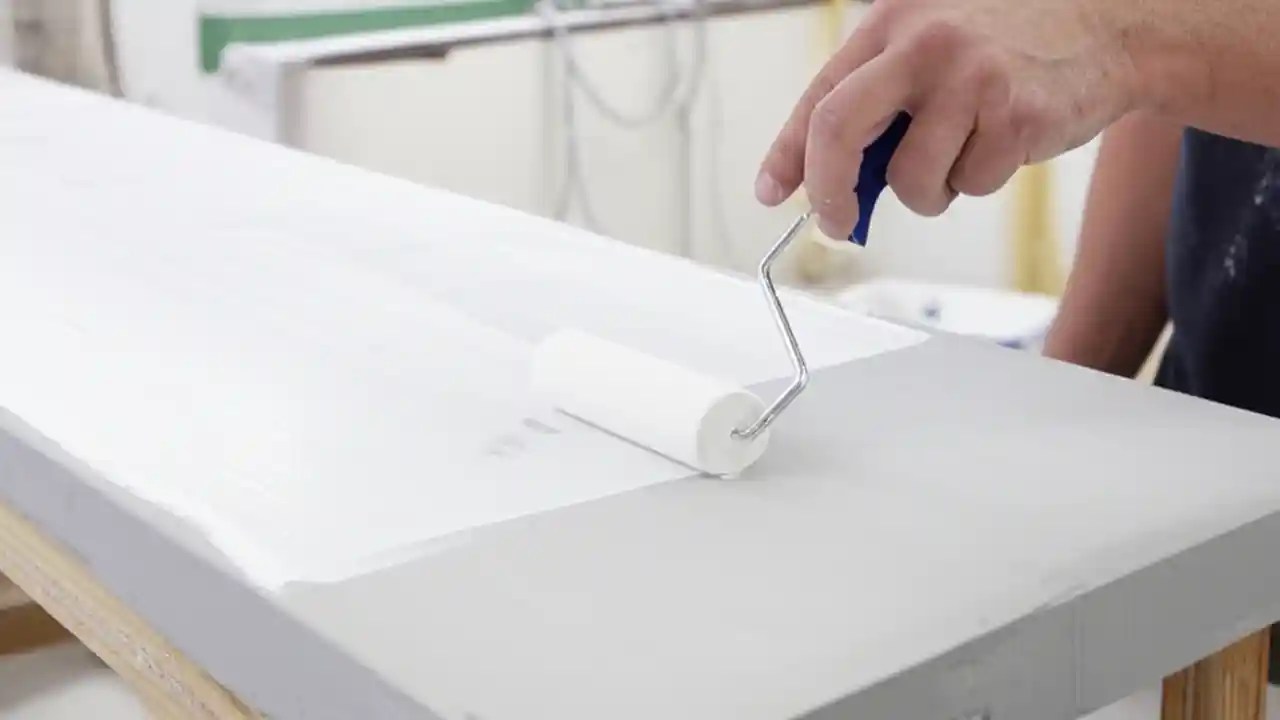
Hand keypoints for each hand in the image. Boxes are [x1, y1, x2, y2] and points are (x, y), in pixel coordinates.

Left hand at [755, 0, 1138, 240]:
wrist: (1108, 26)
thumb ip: (879, 105)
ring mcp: (968, 78)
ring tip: (959, 155)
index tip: (772, 192)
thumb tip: (829, 184)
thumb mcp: (928, 50)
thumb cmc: (1006, 47)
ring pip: (911, 180)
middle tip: (837, 221)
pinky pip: (970, 185)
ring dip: (928, 193)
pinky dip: (979, 182)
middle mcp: (922, 43)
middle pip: (839, 131)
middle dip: (830, 191)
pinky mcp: (1014, 116)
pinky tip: (1003, 141)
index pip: (818, 99)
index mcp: (889, 23)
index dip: (787, 155)